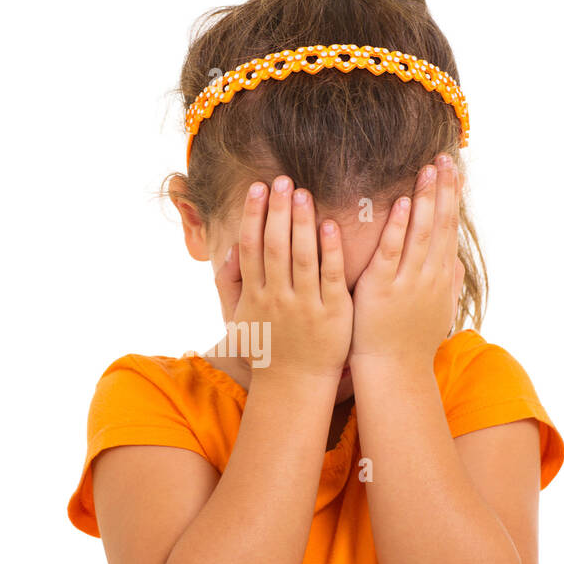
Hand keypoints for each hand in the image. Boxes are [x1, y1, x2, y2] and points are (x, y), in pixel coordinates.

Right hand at [213, 175, 352, 380]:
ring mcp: (306, 305)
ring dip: (302, 223)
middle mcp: (277, 297)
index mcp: (255, 295)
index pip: (252, 247)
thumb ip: (230, 283)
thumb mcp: (238, 319)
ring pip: (302, 257)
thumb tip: (231, 246)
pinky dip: (330, 252)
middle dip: (277, 211)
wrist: (295, 384)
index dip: (254, 215)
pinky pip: (330, 278)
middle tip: (282, 180)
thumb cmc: (268, 348)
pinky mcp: (333, 313)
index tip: (259, 187)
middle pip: (275, 246)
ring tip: (303, 193)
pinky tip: (330, 226)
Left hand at [349, 155, 464, 366]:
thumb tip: (458, 266)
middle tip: (444, 158)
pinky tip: (404, 203)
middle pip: (441, 224)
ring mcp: (408, 281)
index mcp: (440, 277)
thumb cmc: (409, 342)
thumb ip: (447, 285)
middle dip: (443, 189)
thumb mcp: (437, 312)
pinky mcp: (384, 288)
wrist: (393, 370)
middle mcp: (429, 275)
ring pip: (422, 233)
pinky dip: (399, 227)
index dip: (452, 198)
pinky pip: (393, 252)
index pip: (450, 229)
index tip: (454, 170)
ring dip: (426, 199)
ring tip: (428, 168)